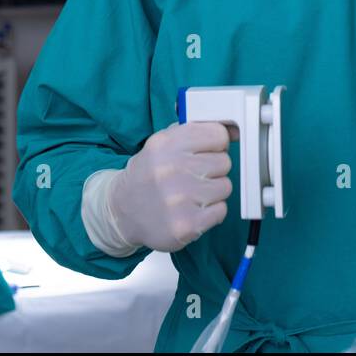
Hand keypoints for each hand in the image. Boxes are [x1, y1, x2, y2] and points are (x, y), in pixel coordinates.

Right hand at [106, 121, 233, 252]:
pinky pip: (221, 210)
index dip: (216, 144)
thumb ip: (195, 131)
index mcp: (166, 144)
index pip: (218, 135)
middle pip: (224, 162)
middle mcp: (172, 169)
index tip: (207, 151)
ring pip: (225, 186)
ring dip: (213, 191)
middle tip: (195, 176)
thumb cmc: (149, 175)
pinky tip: (192, 209)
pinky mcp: (187, 224)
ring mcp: (179, 199)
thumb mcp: (163, 144)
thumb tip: (233, 131)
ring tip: (192, 194)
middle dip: (213, 169)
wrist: (122, 212)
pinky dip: (211, 211)